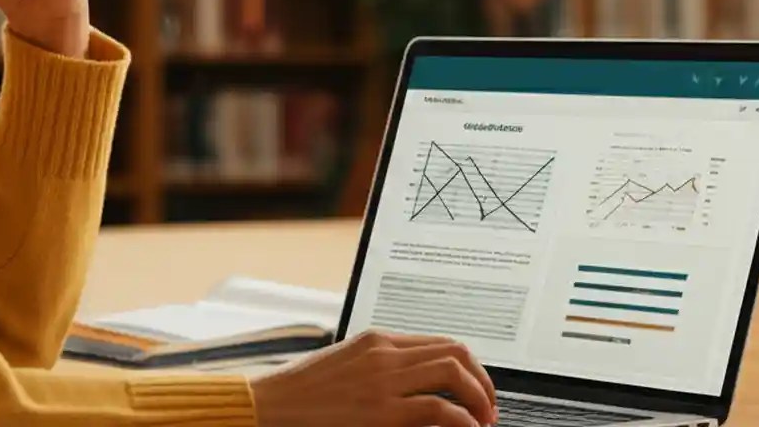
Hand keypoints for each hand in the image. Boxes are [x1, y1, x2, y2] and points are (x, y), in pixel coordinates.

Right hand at [250, 330, 497, 426]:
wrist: (269, 406)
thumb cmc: (303, 393)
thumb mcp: (347, 366)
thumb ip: (382, 368)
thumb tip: (417, 384)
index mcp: (378, 340)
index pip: (442, 342)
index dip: (470, 367)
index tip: (477, 390)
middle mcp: (385, 353)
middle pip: (457, 352)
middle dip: (483, 381)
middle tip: (488, 408)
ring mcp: (384, 380)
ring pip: (454, 372)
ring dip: (479, 398)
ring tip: (482, 421)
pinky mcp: (382, 411)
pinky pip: (439, 407)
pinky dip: (462, 419)